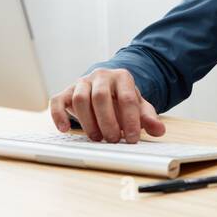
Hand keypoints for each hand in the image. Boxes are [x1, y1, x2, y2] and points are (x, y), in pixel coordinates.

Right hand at [48, 68, 165, 143]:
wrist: (106, 88)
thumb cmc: (122, 100)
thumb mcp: (139, 107)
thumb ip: (148, 117)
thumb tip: (158, 130)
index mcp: (122, 77)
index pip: (126, 98)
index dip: (130, 120)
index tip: (132, 139)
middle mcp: (101, 76)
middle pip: (100, 97)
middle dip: (108, 122)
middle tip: (114, 140)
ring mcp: (81, 83)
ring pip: (79, 99)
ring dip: (88, 122)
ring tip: (97, 138)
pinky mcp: (66, 92)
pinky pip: (57, 101)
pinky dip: (58, 115)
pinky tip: (65, 130)